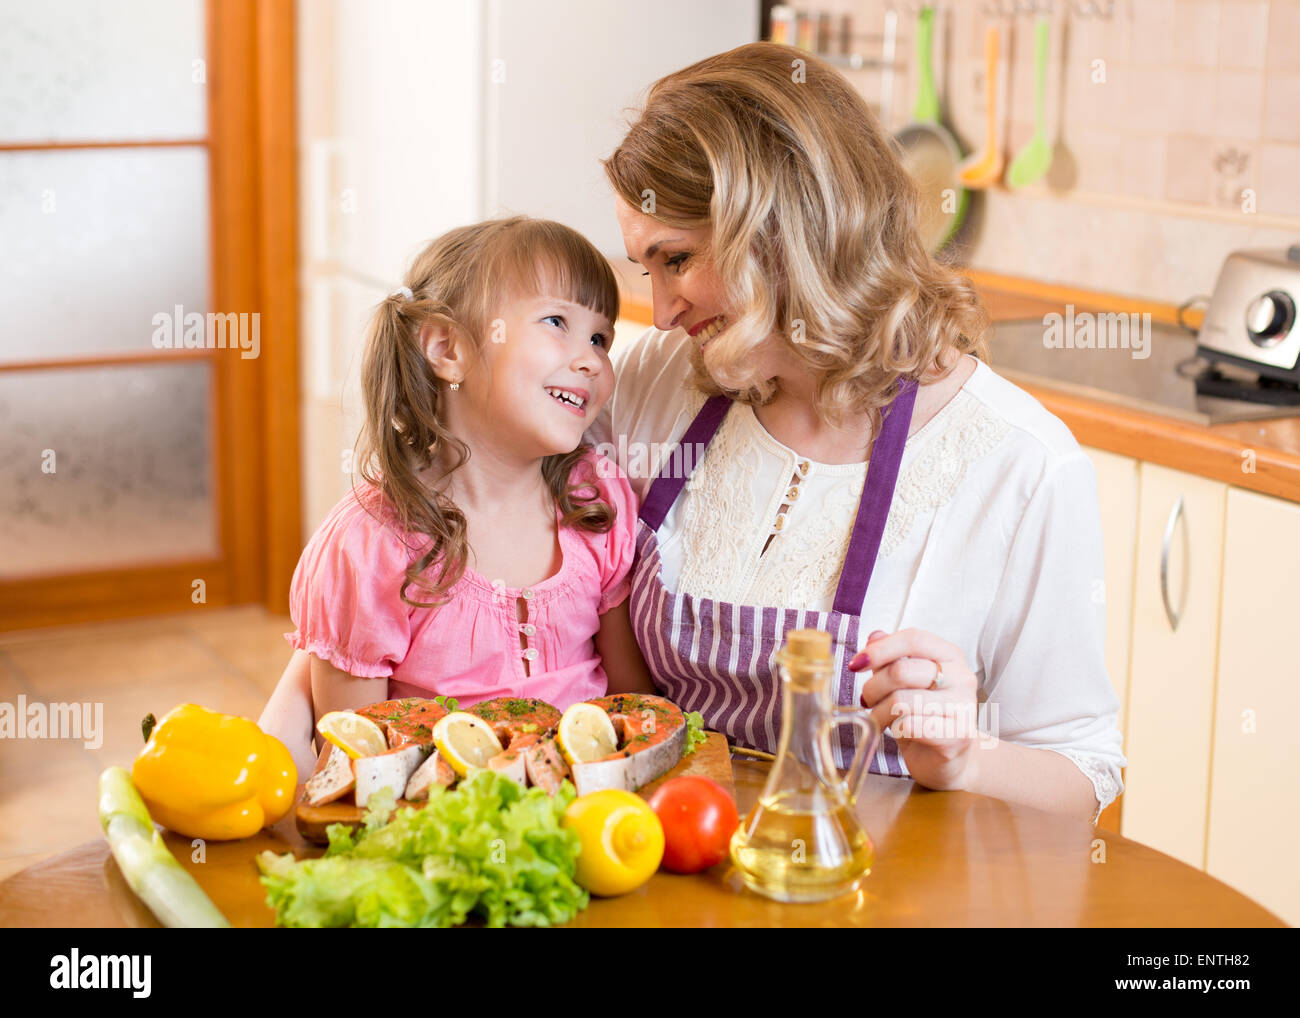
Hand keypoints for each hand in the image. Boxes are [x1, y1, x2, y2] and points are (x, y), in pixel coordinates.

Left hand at [848, 628, 982, 791]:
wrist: (950, 759)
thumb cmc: (925, 716)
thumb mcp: (906, 683)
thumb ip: (892, 659)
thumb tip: (874, 636)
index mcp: (950, 655)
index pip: (913, 639)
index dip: (880, 649)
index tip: (857, 664)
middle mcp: (962, 677)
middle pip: (901, 670)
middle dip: (873, 687)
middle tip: (867, 699)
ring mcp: (963, 706)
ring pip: (901, 700)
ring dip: (879, 712)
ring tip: (879, 717)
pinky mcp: (958, 735)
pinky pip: (910, 725)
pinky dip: (894, 729)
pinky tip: (898, 731)